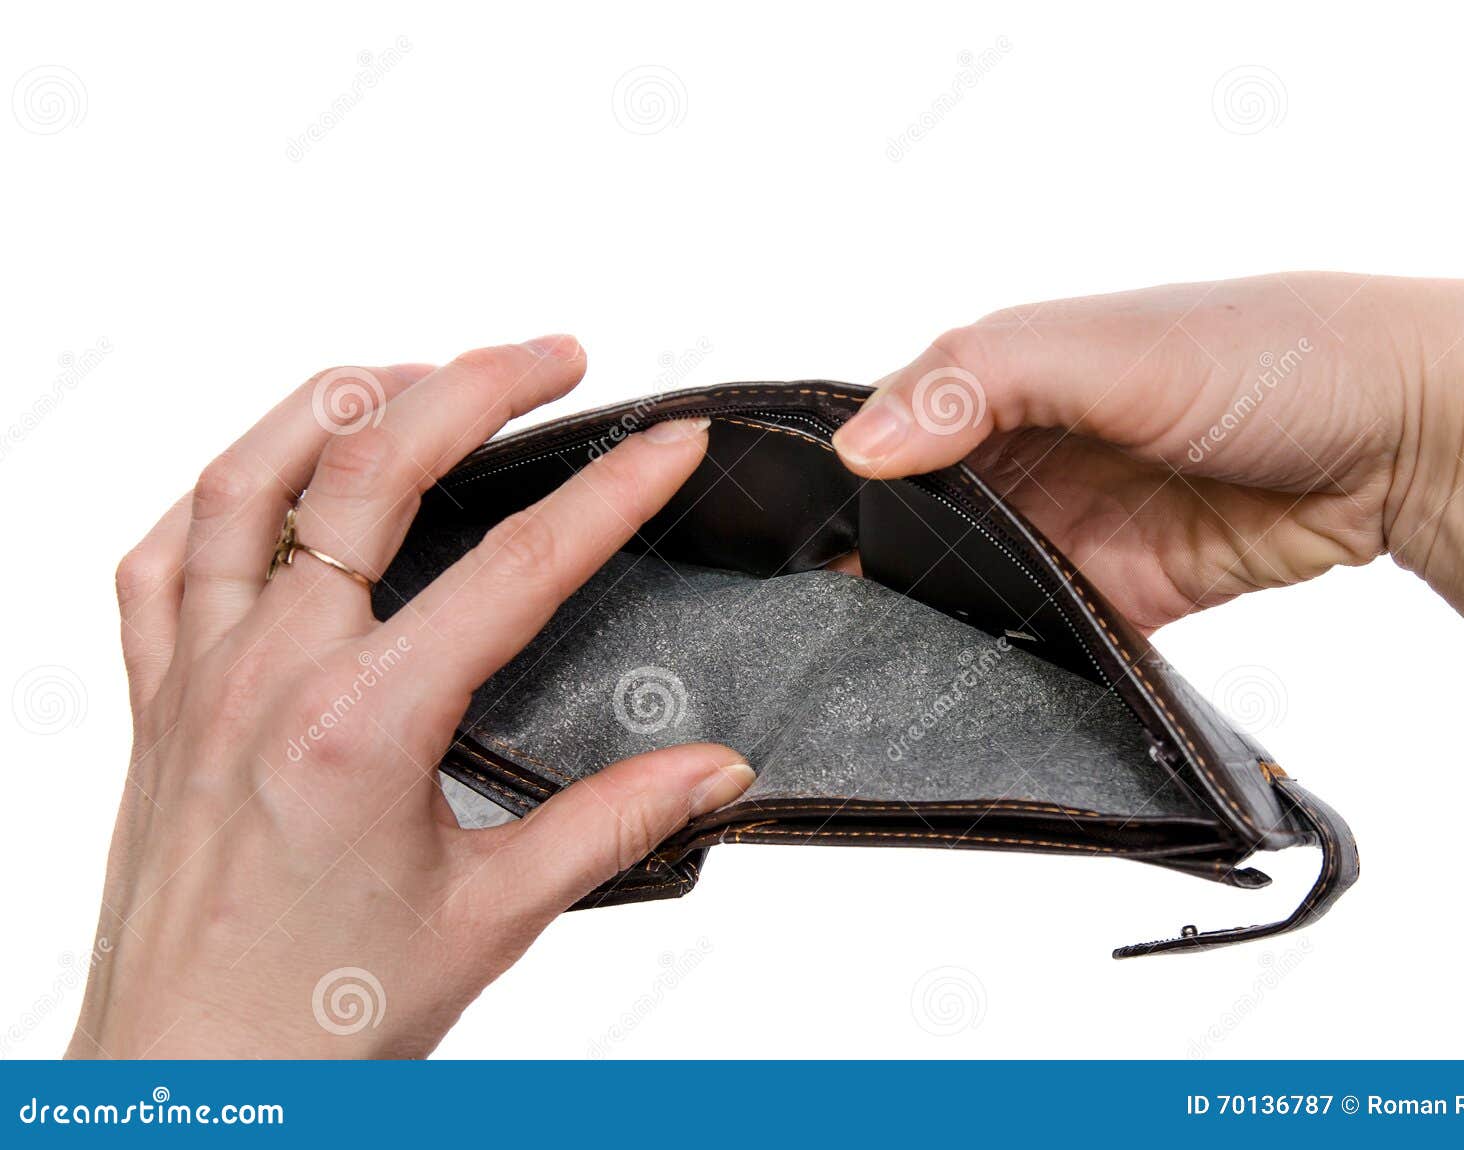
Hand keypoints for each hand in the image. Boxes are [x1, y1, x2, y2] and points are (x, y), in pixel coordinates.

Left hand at [70, 337, 752, 1058]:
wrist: (192, 1087)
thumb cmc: (316, 1019)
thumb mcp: (493, 915)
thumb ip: (613, 825)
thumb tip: (715, 769)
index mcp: (362, 726)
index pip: (515, 566)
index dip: (612, 492)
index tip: (671, 444)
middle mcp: (267, 676)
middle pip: (371, 469)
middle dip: (476, 385)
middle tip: (557, 356)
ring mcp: (198, 676)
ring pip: (247, 479)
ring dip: (339, 401)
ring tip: (422, 370)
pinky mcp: (156, 700)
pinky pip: (164, 557)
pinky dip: (222, 491)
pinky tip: (275, 476)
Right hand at [832, 273, 1463, 760]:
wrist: (1405, 432)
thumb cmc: (1264, 353)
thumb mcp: (1106, 348)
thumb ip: (977, 385)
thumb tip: (857, 447)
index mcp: (1008, 376)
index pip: (892, 430)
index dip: (841, 484)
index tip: (788, 550)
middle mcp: (1031, 452)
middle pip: (921, 520)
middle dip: (874, 568)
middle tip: (815, 631)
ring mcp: (1075, 528)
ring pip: (975, 586)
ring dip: (937, 623)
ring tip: (873, 674)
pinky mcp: (1124, 594)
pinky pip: (1047, 636)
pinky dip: (1013, 660)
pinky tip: (970, 692)